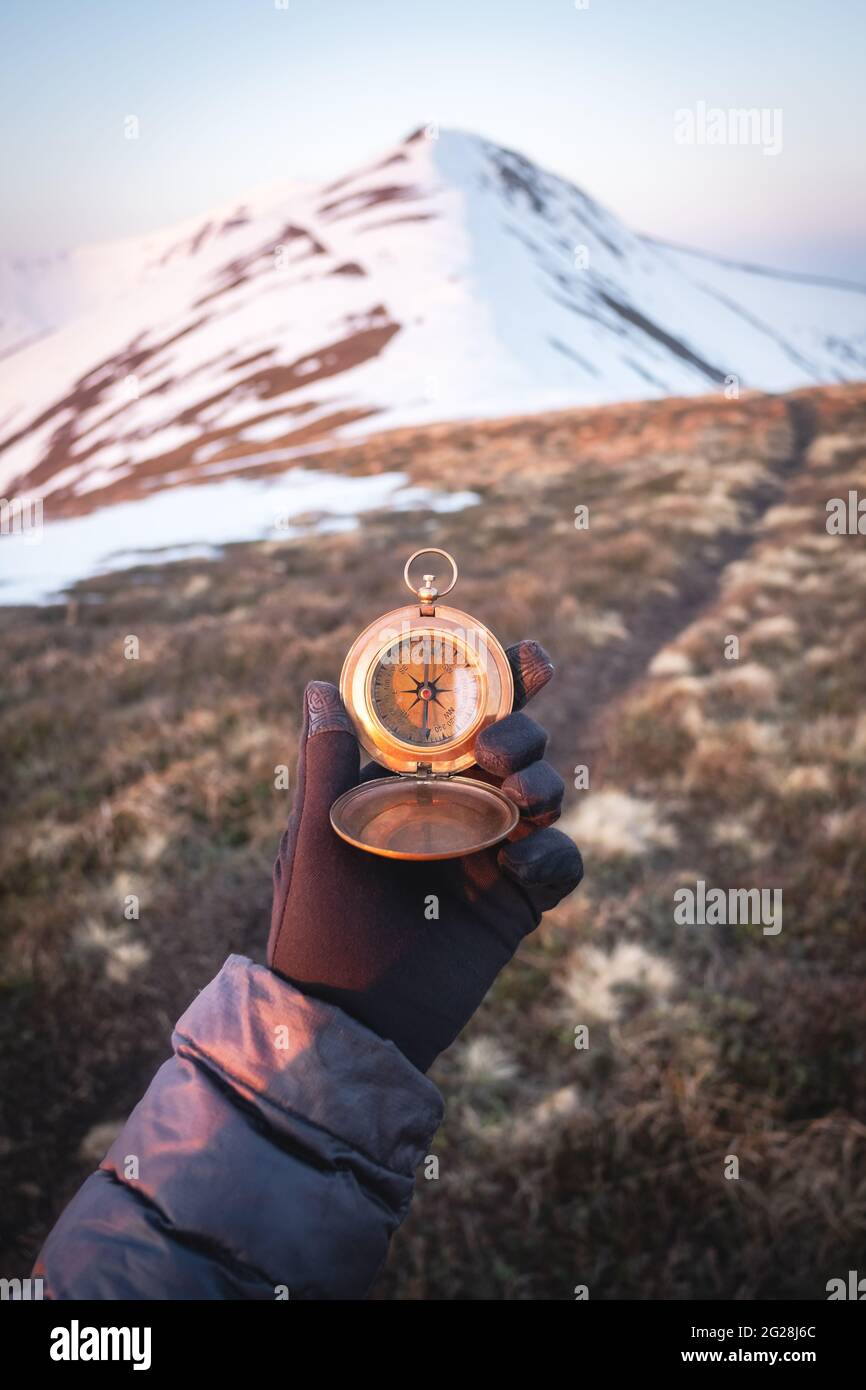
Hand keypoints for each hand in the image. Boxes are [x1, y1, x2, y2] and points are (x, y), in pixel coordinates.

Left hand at [267, 641, 583, 1071]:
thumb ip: (325, 765)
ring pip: (544, 797)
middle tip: (497, 752)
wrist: (348, 1021)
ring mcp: (487, 857)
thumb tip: (318, 685)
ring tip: (518, 801)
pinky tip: (520, 863)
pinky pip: (559, 865)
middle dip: (523, 732)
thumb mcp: (315, 839)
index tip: (529, 655)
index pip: (457, 722)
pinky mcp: (513, 905)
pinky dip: (554, 855)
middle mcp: (453, 813)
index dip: (499, 683)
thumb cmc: (316, 926)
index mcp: (406, 786)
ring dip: (544, 784)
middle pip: (514, 749)